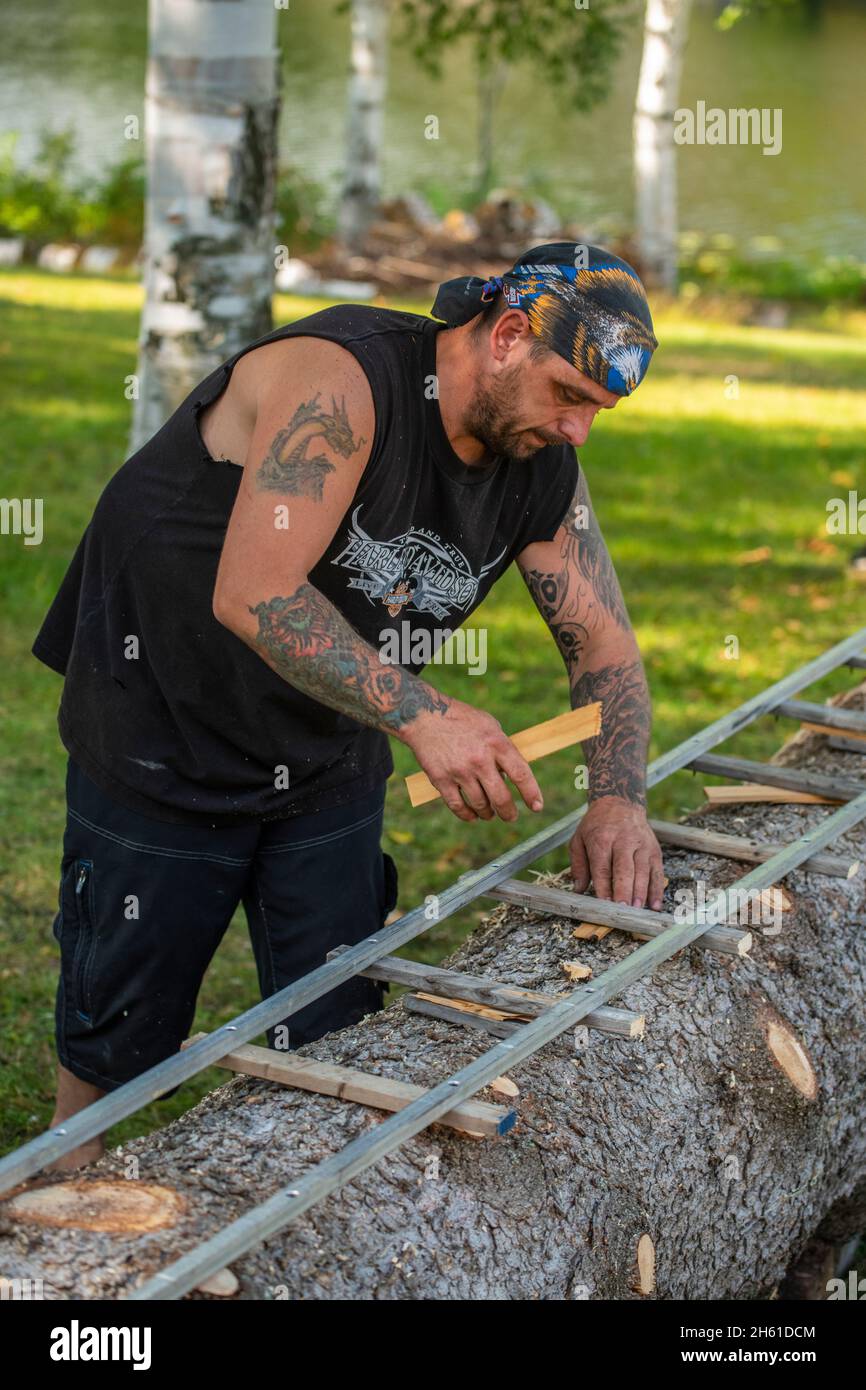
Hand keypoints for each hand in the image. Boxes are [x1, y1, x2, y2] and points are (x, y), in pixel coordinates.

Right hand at [401, 698, 543, 822]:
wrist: (424, 716)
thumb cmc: (461, 720)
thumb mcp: (490, 726)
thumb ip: (503, 749)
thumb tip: (512, 775)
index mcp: (496, 743)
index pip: (521, 774)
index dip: (531, 794)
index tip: (537, 807)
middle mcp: (480, 759)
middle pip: (501, 797)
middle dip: (509, 812)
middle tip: (511, 816)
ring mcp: (460, 771)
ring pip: (480, 805)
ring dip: (488, 814)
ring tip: (490, 813)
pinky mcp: (441, 779)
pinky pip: (457, 806)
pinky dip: (467, 815)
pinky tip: (473, 816)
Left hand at [569, 796, 664, 909]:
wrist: (620, 804)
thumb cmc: (597, 826)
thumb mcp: (579, 840)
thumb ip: (578, 865)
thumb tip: (578, 890)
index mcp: (602, 839)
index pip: (602, 867)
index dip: (604, 886)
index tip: (604, 903)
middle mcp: (623, 841)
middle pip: (624, 869)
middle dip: (624, 890)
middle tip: (622, 909)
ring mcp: (641, 846)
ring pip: (642, 871)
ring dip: (641, 892)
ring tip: (637, 909)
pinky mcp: (654, 850)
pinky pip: (657, 872)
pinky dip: (657, 890)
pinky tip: (655, 904)